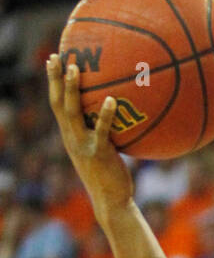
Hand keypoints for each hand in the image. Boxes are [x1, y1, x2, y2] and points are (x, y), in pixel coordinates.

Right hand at [46, 55, 132, 223]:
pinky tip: (111, 100)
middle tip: (56, 56)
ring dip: (71, 90)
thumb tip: (117, 111)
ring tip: (75, 68)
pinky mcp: (99, 153)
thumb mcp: (101, 151)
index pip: (57, 104)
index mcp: (70, 136)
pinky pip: (101, 130)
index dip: (53, 82)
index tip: (53, 60)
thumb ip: (102, 132)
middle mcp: (72, 138)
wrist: (111, 201)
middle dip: (55, 79)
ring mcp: (83, 145)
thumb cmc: (109, 175)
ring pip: (73, 112)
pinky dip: (105, 115)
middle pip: (58, 103)